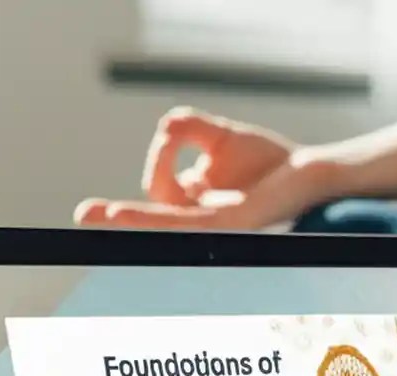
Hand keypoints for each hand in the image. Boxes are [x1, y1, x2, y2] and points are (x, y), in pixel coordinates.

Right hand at [75, 107, 334, 229]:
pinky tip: (148, 214)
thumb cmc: (272, 161)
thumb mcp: (219, 136)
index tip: (174, 134)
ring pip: (166, 225)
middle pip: (152, 219)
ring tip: (102, 218)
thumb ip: (188, 128)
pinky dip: (167, 217)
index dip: (160, 157)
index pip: (159, 188)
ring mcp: (217, 227)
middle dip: (118, 219)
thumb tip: (163, 127)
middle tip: (83, 215)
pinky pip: (193, 223)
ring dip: (136, 221)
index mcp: (194, 205)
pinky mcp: (233, 225)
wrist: (312, 173)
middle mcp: (201, 221)